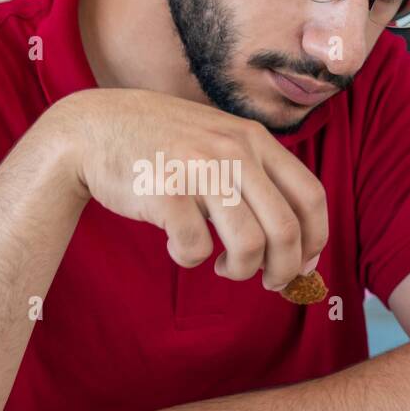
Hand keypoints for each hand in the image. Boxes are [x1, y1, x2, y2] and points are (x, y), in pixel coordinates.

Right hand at [50, 88, 327, 289]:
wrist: (94, 128)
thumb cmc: (162, 146)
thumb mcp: (219, 140)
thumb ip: (256, 177)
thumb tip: (299, 246)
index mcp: (254, 139)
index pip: (311, 196)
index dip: (315, 239)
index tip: (304, 262)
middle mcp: (233, 151)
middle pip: (286, 230)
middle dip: (284, 269)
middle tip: (269, 283)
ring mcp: (199, 170)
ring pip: (249, 245)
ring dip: (239, 270)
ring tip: (221, 266)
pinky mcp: (165, 192)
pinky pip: (195, 248)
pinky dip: (190, 259)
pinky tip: (179, 247)